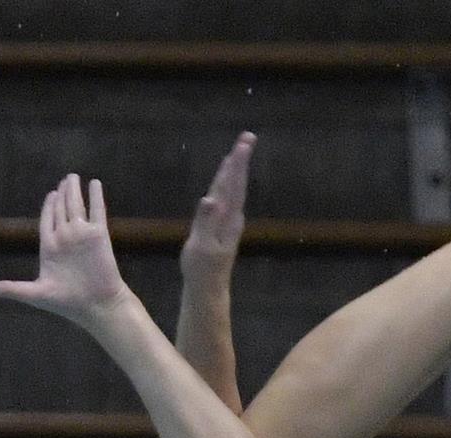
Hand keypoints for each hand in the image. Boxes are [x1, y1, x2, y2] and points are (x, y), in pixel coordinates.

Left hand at [0, 173, 129, 323]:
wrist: (96, 306)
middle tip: (66, 179)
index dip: (49, 206)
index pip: (47, 220)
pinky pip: (97, 211)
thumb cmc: (67, 302)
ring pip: (76, 206)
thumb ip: (13, 289)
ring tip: (73, 178)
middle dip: (63, 193)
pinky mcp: (99, 235)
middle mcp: (65, 237)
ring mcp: (82, 234)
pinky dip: (96, 197)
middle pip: (61, 209)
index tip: (51, 193)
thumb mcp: (36, 295)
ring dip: (74, 191)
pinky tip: (94, 184)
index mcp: (49, 247)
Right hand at [180, 131, 253, 274]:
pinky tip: (227, 178)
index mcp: (227, 217)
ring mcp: (229, 221)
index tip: (243, 144)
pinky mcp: (223, 225)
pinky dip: (228, 183)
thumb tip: (210, 198)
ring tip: (238, 151)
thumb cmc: (203, 268)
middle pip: (236, 182)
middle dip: (240, 160)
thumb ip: (205, 221)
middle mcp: (231, 216)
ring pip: (233, 189)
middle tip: (247, 137)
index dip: (237, 164)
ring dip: (235, 169)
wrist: (209, 287)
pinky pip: (228, 197)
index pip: (233, 185)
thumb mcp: (202, 245)